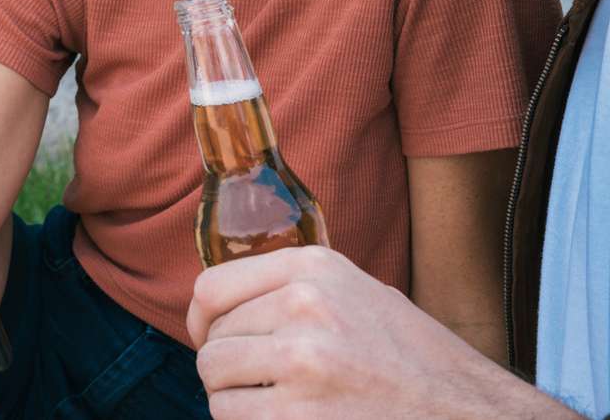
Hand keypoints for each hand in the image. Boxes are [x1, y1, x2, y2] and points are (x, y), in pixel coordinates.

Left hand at [187, 246, 575, 419]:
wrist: (473, 416)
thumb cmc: (417, 362)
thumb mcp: (360, 295)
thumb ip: (295, 288)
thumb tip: (222, 300)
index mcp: (315, 268)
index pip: (211, 289)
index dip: (201, 322)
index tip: (210, 339)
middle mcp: (304, 306)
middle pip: (212, 342)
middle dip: (227, 369)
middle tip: (262, 385)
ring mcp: (303, 363)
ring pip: (216, 384)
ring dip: (235, 402)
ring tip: (278, 406)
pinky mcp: (300, 417)